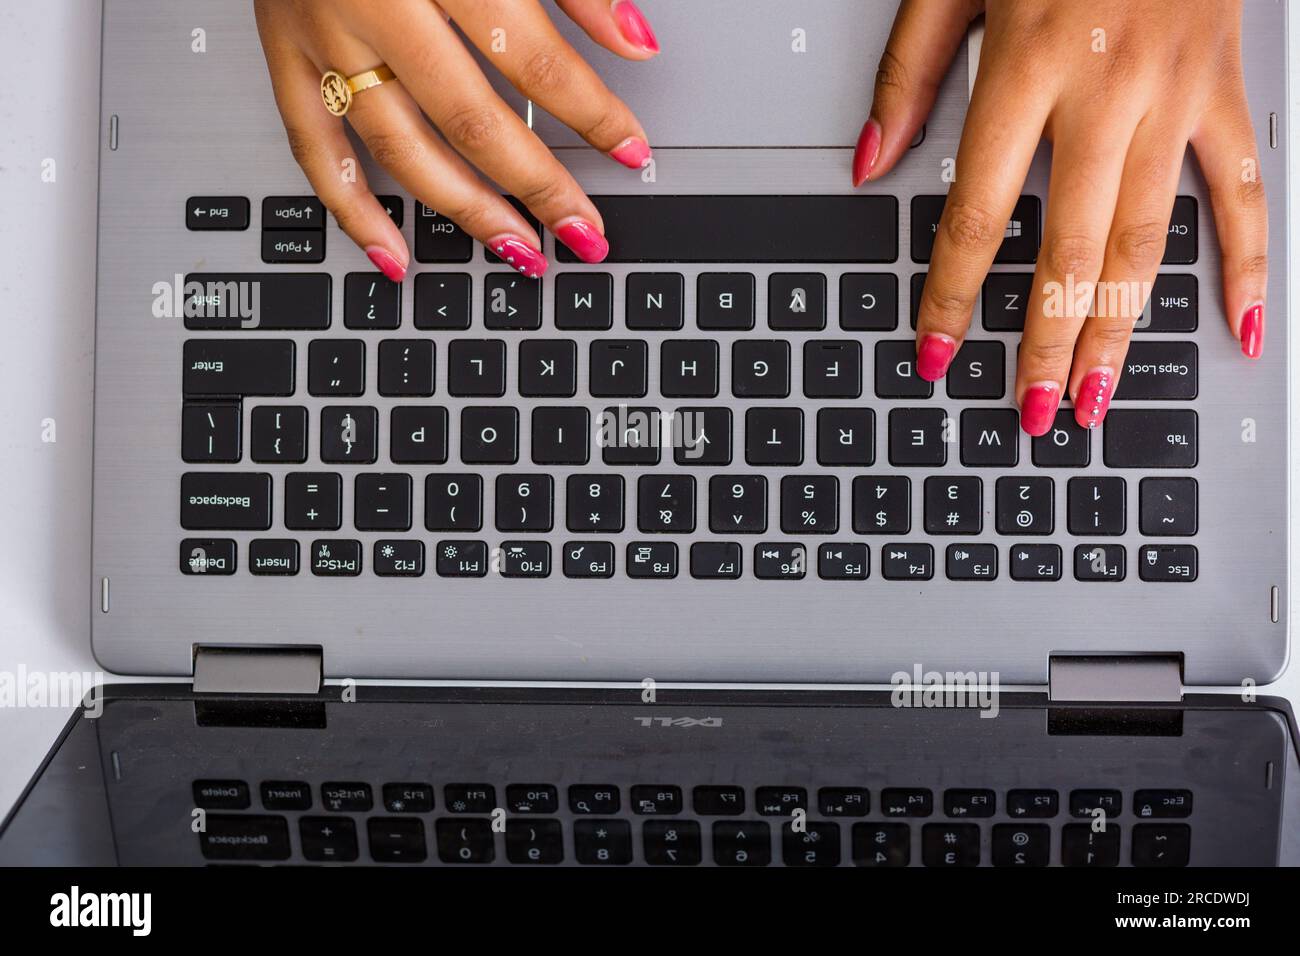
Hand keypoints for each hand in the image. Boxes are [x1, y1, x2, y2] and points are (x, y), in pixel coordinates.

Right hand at [255, 0, 659, 279]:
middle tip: (581, 230)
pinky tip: (397, 254)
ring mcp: (324, 33)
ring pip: (400, 148)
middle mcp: (378, 1)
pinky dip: (353, 211)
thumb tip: (633, 39)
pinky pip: (314, 148)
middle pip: (470, 119)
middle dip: (537, 185)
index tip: (628, 149)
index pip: (535, 58)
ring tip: (518, 249)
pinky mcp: (284, 53)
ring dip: (465, 211)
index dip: (591, 112)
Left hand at [854, 0, 1265, 434]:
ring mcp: (1175, 94)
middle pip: (1071, 247)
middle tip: (1031, 411)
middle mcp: (1106, 90)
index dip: (956, 296)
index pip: (980, 214)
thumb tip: (872, 164)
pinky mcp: (1224, 88)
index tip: (938, 354)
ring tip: (1101, 398)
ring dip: (1122, 329)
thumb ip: (907, 75)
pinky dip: (1244, 262)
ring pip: (1147, 238)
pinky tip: (1237, 327)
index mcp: (1026, 67)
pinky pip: (1242, 190)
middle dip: (1048, 341)